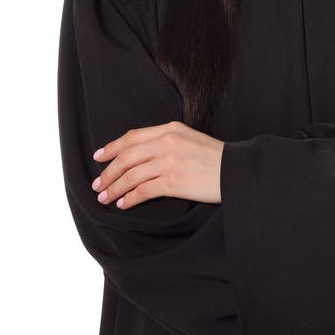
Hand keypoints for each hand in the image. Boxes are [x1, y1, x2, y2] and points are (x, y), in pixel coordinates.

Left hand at [90, 122, 224, 207]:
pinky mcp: (173, 181)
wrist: (236, 170)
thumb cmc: (215, 157)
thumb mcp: (190, 138)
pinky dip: (129, 199)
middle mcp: (168, 142)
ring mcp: (170, 161)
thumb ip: (167, 141)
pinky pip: (143, 191)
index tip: (99, 157)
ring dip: (114, 188)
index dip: (112, 147)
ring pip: (131, 175)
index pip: (133, 137)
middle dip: (108, 172)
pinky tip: (122, 205)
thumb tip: (141, 154)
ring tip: (105, 198)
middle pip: (127, 156)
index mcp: (171, 129)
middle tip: (97, 185)